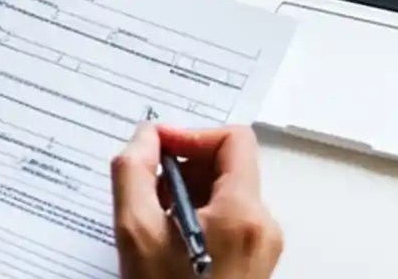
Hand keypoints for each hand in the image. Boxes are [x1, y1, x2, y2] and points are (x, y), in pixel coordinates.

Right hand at [112, 124, 282, 278]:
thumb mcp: (136, 235)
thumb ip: (133, 173)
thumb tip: (144, 136)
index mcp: (243, 212)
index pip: (233, 139)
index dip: (191, 134)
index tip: (157, 146)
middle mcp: (263, 225)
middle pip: (230, 165)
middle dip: (185, 167)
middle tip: (148, 185)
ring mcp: (262, 246)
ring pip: (227, 193)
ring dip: (188, 192)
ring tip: (154, 217)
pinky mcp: (254, 262)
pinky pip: (230, 220)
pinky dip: (198, 216)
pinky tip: (167, 239)